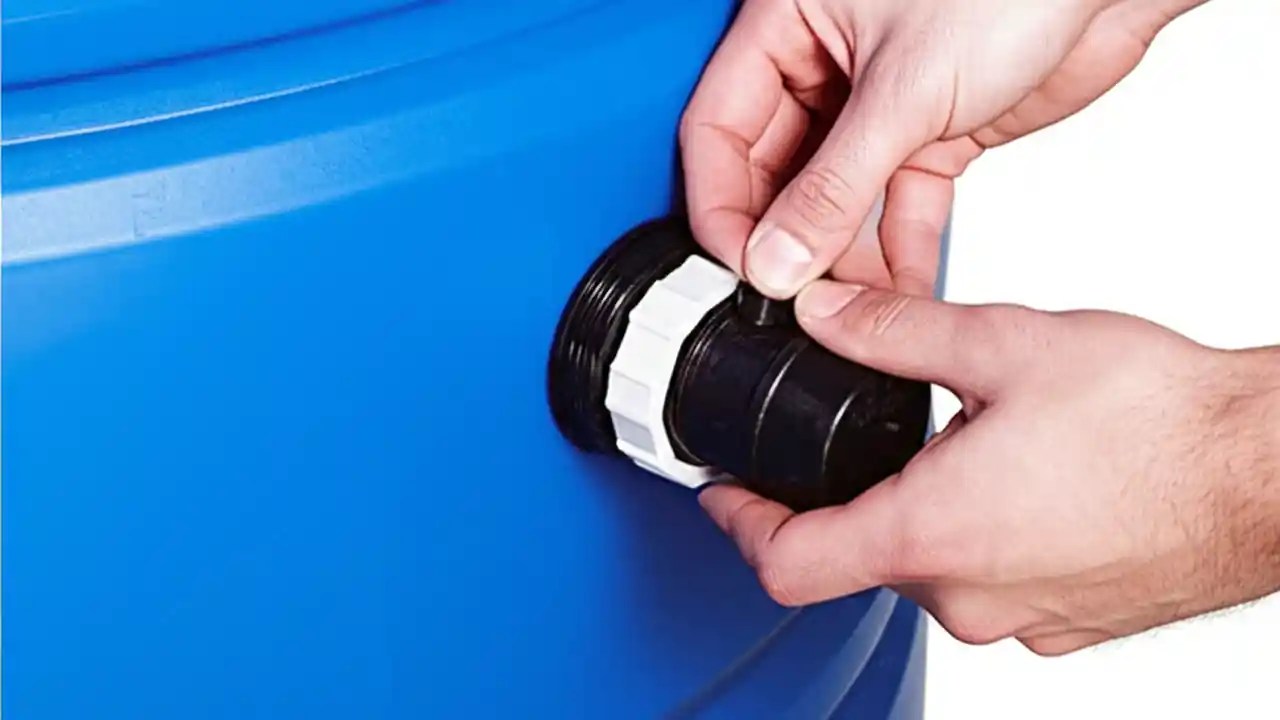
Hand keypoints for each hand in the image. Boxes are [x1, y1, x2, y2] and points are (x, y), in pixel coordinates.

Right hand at [680, 0, 1203, 297]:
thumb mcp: (904, 89)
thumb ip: (834, 186)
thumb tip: (777, 259)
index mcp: (789, 22)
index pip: (719, 128)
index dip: (721, 203)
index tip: (739, 266)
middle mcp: (827, 63)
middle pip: (772, 170)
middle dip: (785, 238)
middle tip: (792, 294)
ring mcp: (880, 103)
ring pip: (834, 197)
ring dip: (842, 254)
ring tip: (849, 304)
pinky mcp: (933, 133)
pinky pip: (897, 205)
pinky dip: (901, 249)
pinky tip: (902, 289)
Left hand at [699, 281, 1279, 654]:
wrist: (1271, 474)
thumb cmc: (1162, 421)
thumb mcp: (1004, 345)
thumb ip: (893, 332)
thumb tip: (822, 313)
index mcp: (932, 533)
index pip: (785, 562)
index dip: (736, 524)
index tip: (722, 492)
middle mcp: (967, 596)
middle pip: (856, 559)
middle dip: (837, 499)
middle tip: (839, 437)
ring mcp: (1020, 619)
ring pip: (926, 571)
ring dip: (912, 512)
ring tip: (941, 445)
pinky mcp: (1066, 622)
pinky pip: (987, 585)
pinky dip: (973, 536)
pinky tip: (1010, 480)